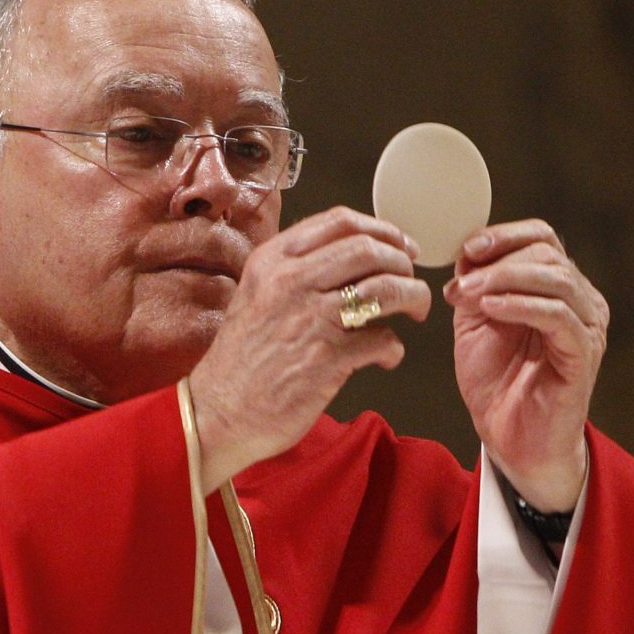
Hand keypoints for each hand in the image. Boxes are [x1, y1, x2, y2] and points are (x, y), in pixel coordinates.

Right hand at [185, 208, 432, 491]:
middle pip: (369, 249)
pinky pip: (384, 339)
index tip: (400, 245)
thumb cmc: (241, 359)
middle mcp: (291, 281)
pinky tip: (386, 356)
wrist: (218, 412)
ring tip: (415, 311)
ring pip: (386, 289)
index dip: (382, 230)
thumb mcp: (255, 295)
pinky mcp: (329, 358)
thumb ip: (294, 271)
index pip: (339, 221)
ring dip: (413, 298)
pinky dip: (394, 348)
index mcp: (272, 261)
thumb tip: (352, 259)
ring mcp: (311, 319)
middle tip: (410, 279)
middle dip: (402, 263)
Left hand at [446, 221, 605, 512]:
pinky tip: (491, 309)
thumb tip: (466, 251)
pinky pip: (558, 315)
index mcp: (558, 288)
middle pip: (548, 253)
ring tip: (469, 294)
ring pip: (556, 278)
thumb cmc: (498, 382)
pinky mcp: (584, 353)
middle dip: (498, 260)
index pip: (542, 237)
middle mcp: (581, 301)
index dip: (504, 234)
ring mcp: (587, 326)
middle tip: (461, 282)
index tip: (467, 248)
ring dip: (505, 279)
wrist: (510, 440)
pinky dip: (521, 304)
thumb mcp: (476, 322)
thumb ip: (475, 284)